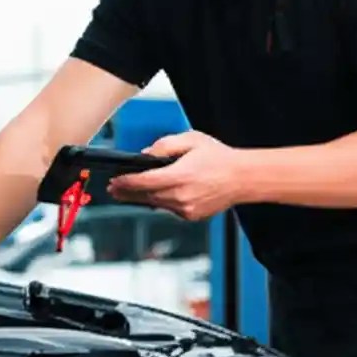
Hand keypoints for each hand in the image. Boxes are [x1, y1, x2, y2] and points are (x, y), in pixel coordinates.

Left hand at [107, 130, 246, 220]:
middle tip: (114, 190)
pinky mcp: (191, 216)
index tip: (114, 181)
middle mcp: (181, 196)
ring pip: (156, 204)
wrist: (242, 178)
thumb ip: (165, 145)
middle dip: (127, 193)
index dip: (125, 182)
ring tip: (129, 193)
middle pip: (145, 197)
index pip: (143, 182)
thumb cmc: (219, 158)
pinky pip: (169, 209)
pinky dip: (162, 201)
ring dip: (142, 198)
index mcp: (179, 176)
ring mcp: (186, 209)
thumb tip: (146, 154)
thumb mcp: (191, 140)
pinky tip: (155, 195)